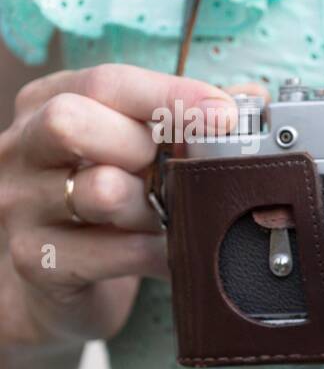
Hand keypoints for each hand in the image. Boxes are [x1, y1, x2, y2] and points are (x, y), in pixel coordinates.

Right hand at [0, 64, 239, 350]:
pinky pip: (114, 252)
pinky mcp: (37, 259)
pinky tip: (174, 254)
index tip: (225, 114)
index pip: (105, 83)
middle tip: (169, 173)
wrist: (60, 285)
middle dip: (141, 145)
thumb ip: (188, 122)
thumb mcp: (141, 152)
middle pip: (73, 122)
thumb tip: (255, 100)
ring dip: (153, 206)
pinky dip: (159, 253)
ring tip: (168, 217)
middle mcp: (22, 148)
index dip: (171, 95)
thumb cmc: (107, 205)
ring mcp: (21, 205)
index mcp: (47, 103)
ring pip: (99, 190)